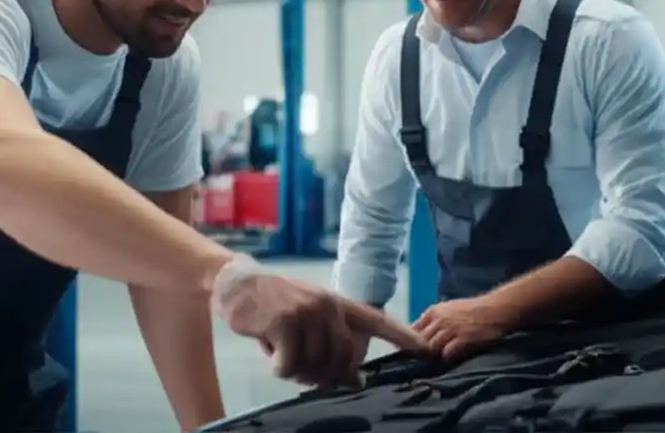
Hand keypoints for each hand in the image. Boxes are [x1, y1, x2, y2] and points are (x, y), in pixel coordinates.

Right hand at [211, 256, 427, 387]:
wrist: (238, 285)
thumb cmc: (275, 308)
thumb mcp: (309, 322)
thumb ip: (333, 345)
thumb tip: (355, 379)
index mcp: (338, 304)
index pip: (378, 321)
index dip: (403, 337)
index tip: (426, 350)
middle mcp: (328, 306)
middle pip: (344, 359)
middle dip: (325, 375)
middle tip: (301, 371)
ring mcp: (308, 312)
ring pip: (315, 365)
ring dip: (296, 372)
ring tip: (281, 355)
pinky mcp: (286, 321)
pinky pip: (291, 365)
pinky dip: (278, 367)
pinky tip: (270, 352)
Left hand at [413, 295, 513, 360]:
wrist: (495, 309)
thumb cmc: (472, 310)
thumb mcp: (448, 309)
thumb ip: (433, 320)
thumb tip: (418, 335)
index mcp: (433, 311)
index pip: (413, 330)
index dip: (412, 342)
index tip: (413, 350)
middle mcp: (439, 319)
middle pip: (421, 341)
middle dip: (422, 351)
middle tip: (427, 359)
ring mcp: (451, 329)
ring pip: (432, 348)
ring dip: (434, 355)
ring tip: (440, 359)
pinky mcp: (463, 340)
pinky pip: (447, 354)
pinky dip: (447, 358)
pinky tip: (452, 358)